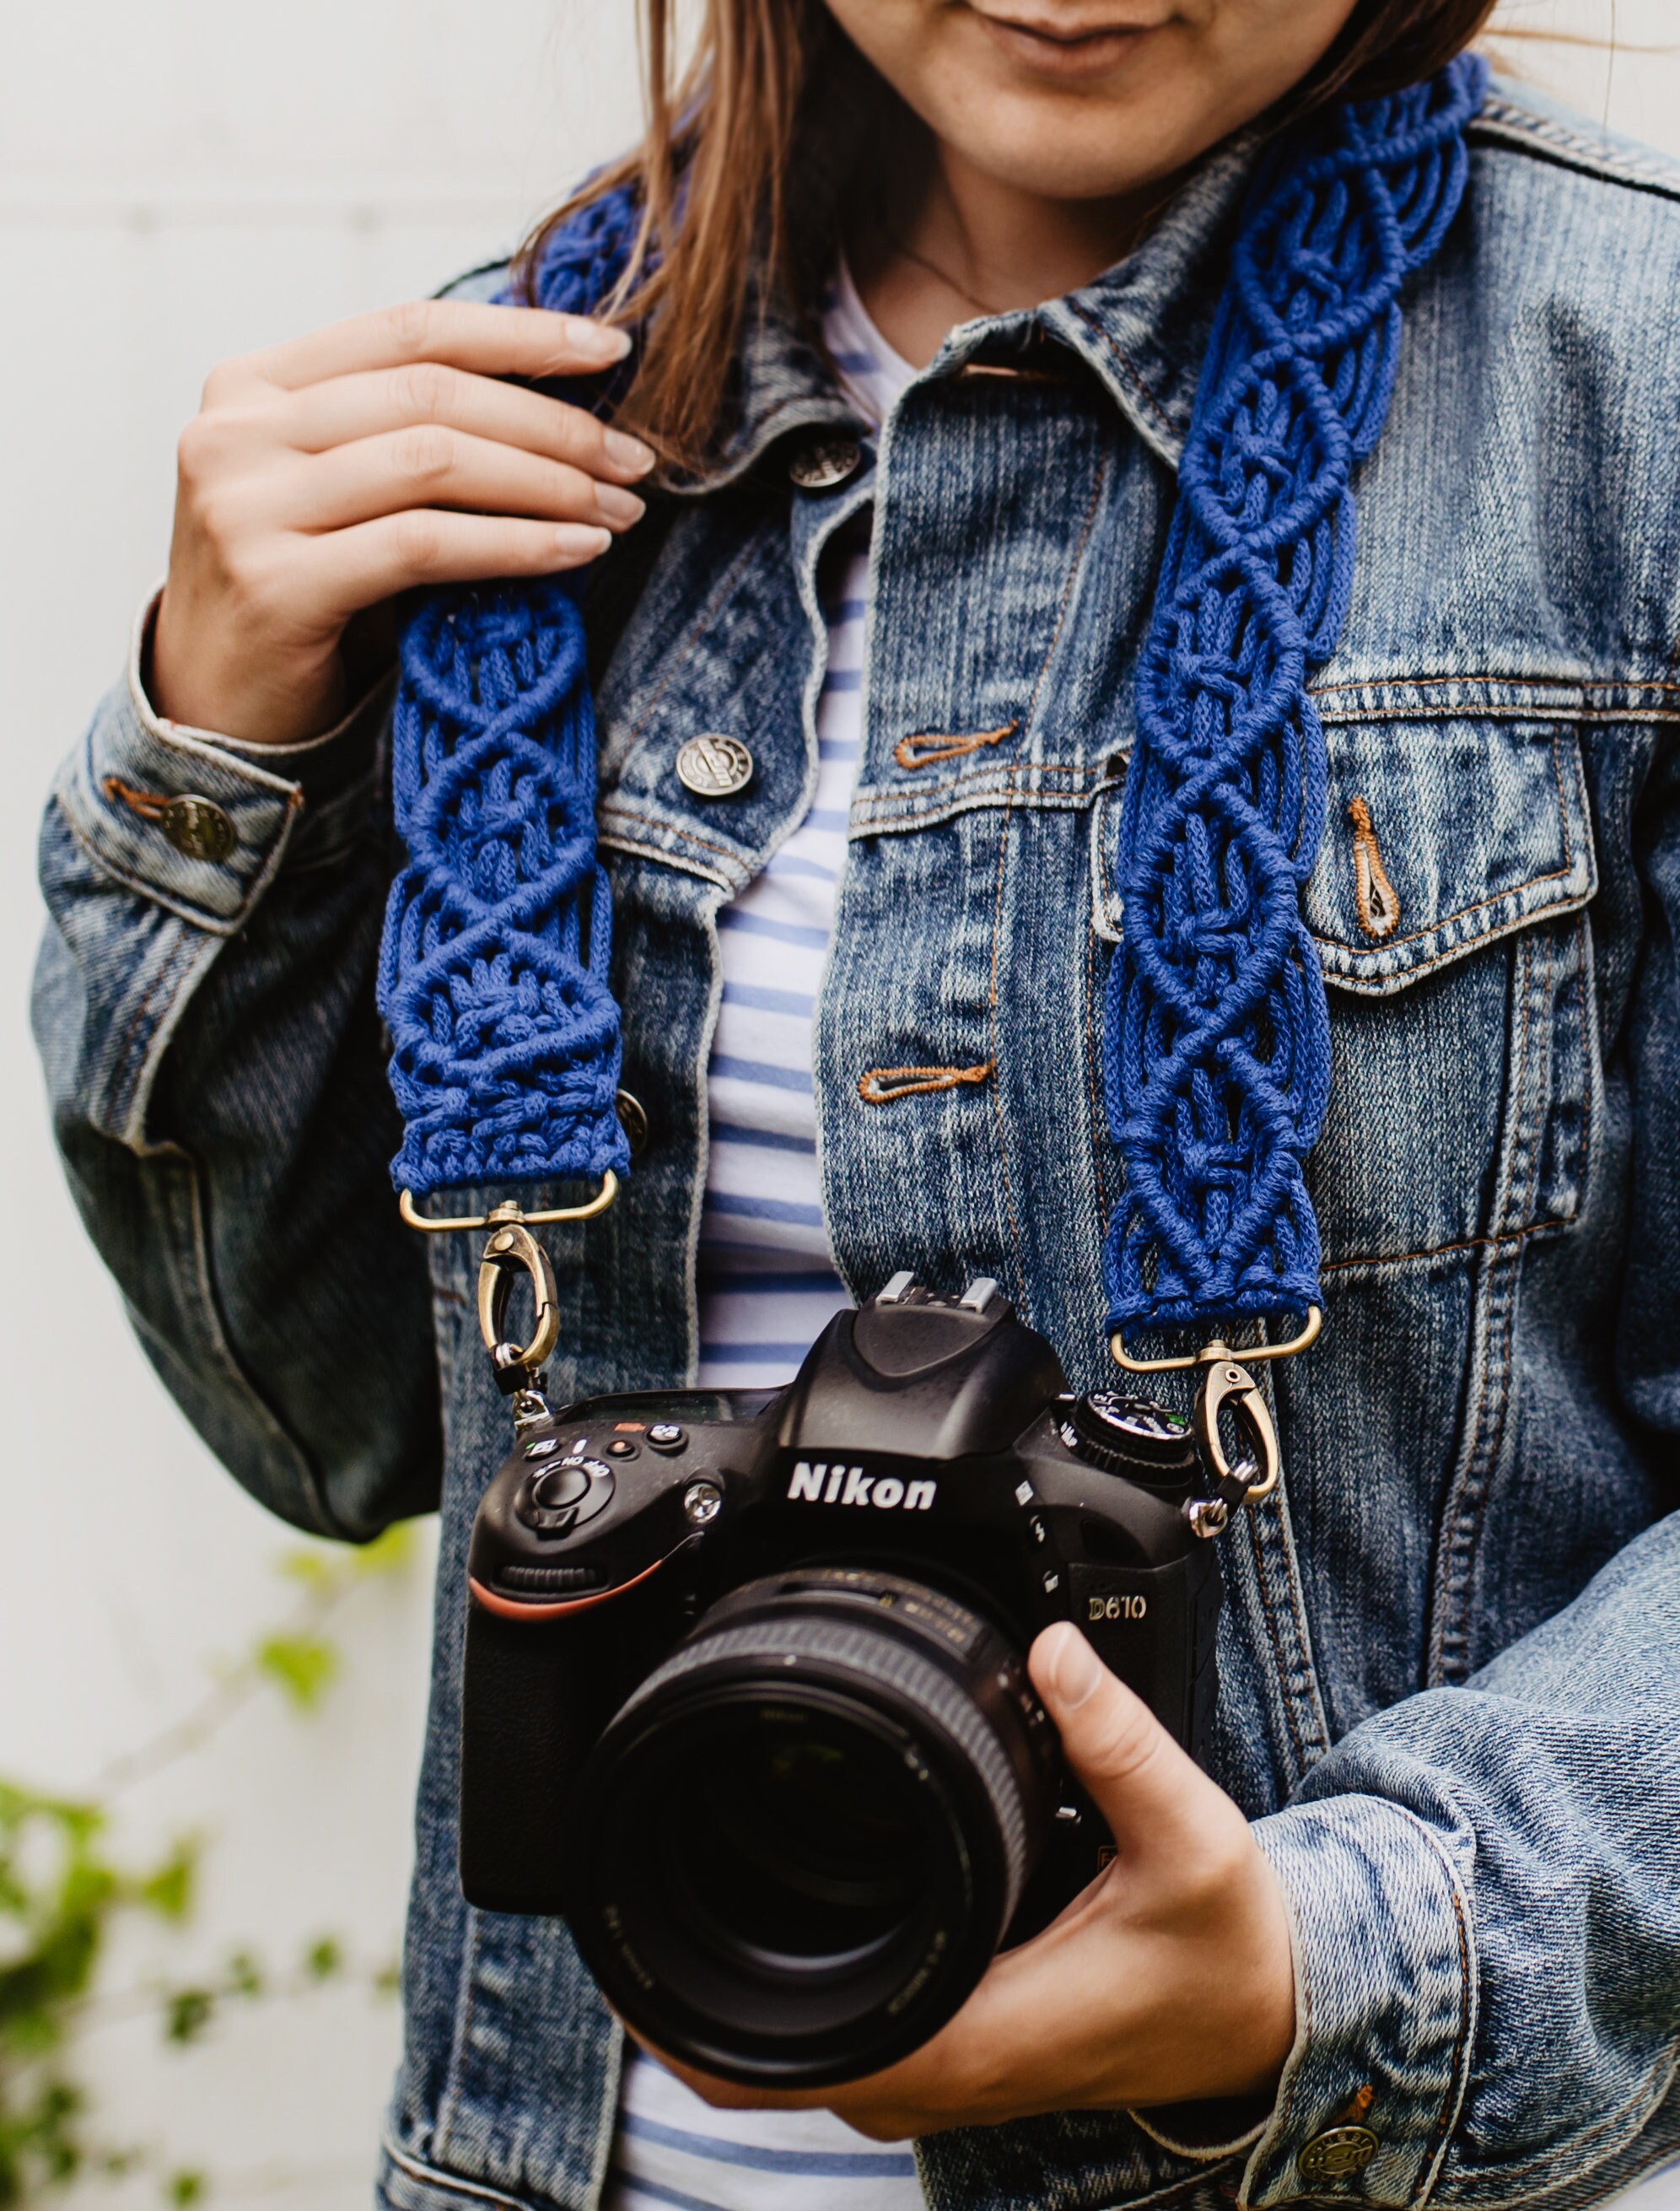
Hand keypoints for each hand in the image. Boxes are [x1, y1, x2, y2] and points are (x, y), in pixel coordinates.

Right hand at [151, 300, 655, 745]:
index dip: (518, 334)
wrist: (217, 710)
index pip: (408, 330)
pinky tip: (577, 550)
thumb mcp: (339, 493)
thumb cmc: (305, 598)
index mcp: (252, 383)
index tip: (608, 349)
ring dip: (548, 483)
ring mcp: (247, 505)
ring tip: (618, 509)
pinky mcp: (275, 583)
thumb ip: (403, 435)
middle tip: (633, 458)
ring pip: (434, 461)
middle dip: (552, 423)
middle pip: (431, 393)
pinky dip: (516, 544)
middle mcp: (237, 431)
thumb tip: (560, 401)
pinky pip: (425, 545)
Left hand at [653, 1623, 1296, 2137]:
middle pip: (764, 2067)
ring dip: (727, 1991)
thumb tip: (1055, 1652)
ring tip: (673, 1883)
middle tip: (628, 1879)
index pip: (790, 2058)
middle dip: (681, 1989)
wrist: (1272, 2016)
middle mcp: (943, 2075)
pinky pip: (842, 2041)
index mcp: (973, 2036)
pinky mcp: (959, 2051)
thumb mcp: (1192, 1837)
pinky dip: (788, 1997)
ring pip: (797, 2059)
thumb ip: (1120, 1742)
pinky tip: (767, 1918)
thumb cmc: (1229, 1951)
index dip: (689, 2009)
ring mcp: (947, 2074)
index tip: (629, 1930)